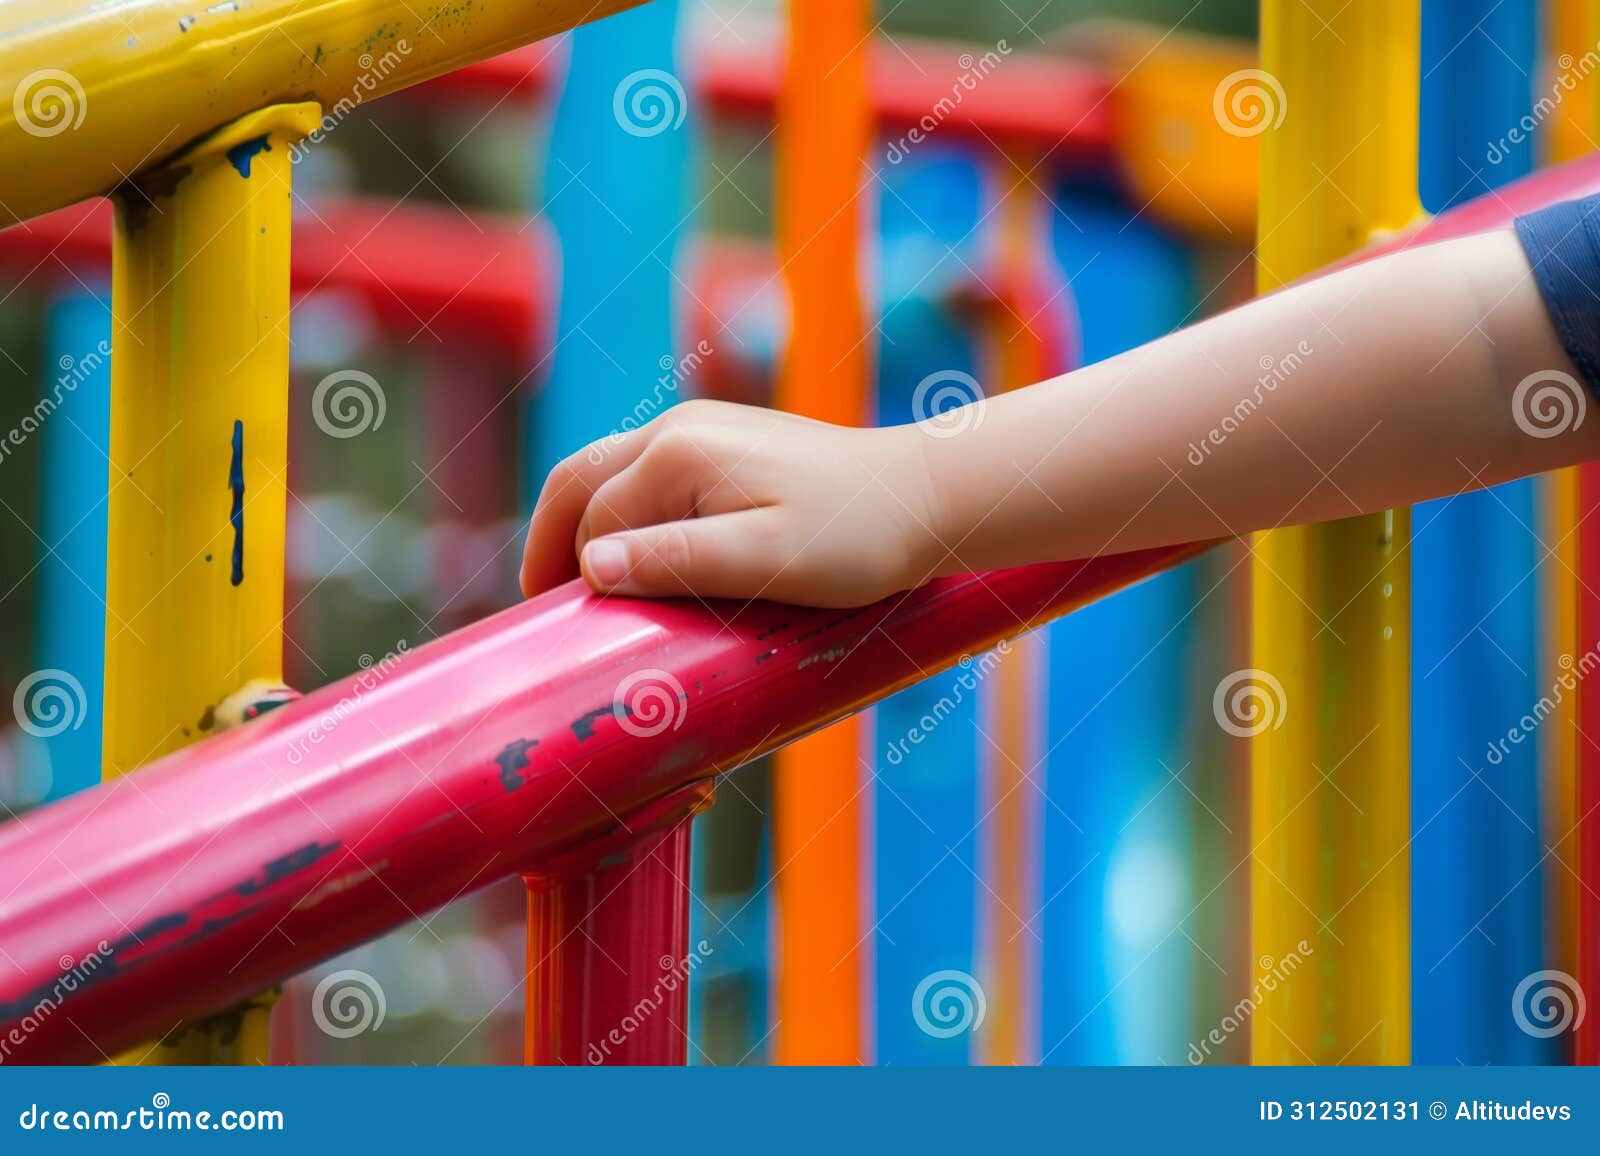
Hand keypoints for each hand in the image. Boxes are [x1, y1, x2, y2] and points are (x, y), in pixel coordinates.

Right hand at [519, 399, 945, 607]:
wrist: (925, 496)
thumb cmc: (856, 538)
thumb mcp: (765, 561)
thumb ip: (676, 560)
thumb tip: (589, 566)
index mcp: (678, 453)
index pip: (594, 522)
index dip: (570, 579)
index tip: (562, 635)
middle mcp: (678, 428)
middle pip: (579, 480)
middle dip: (548, 539)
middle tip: (538, 604)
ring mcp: (702, 429)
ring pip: (609, 473)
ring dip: (582, 526)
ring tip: (578, 588)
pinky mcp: (725, 444)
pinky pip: (647, 476)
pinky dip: (622, 515)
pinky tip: (633, 558)